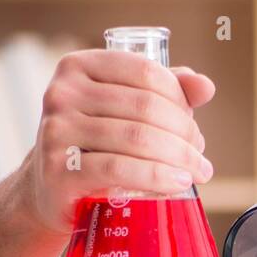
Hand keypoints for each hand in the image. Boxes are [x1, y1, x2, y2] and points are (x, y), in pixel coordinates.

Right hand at [0, 51, 215, 256]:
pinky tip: (178, 183)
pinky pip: (119, 169)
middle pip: (146, 106)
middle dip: (184, 134)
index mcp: (80, 66)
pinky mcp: (59, 170)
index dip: (180, 100)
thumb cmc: (95, 145)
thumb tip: (205, 86)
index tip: (194, 128)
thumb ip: (164, 92)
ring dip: (179, 158)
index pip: (145, 72)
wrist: (51, 190)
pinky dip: (157, 176)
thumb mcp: (125, 111)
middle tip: (199, 158)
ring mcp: (57, 130)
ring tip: (197, 173)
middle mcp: (63, 92)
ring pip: (137, 138)